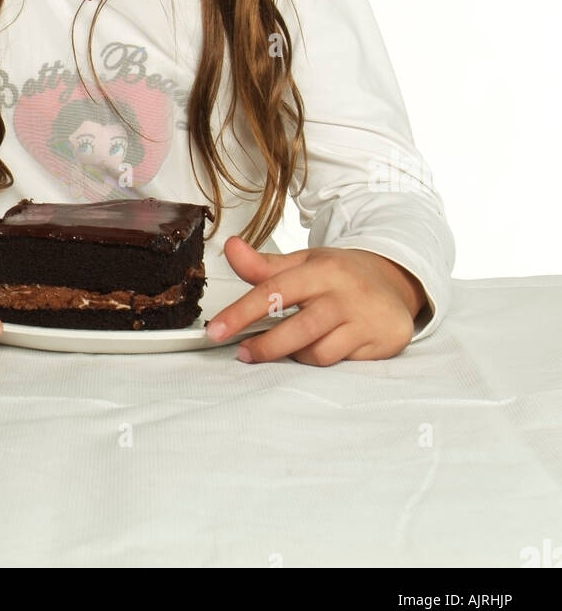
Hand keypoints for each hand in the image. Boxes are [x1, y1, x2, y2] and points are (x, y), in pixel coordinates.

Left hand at [205, 239, 425, 365]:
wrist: (394, 279)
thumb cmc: (340, 273)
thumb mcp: (303, 263)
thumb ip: (264, 265)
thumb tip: (229, 247)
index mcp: (322, 269)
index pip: (275, 290)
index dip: (241, 312)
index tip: (216, 330)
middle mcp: (346, 293)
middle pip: (298, 329)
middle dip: (264, 347)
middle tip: (242, 352)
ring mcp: (366, 319)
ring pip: (318, 352)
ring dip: (296, 354)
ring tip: (290, 344)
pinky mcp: (383, 342)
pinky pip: (342, 364)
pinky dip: (323, 360)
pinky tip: (321, 347)